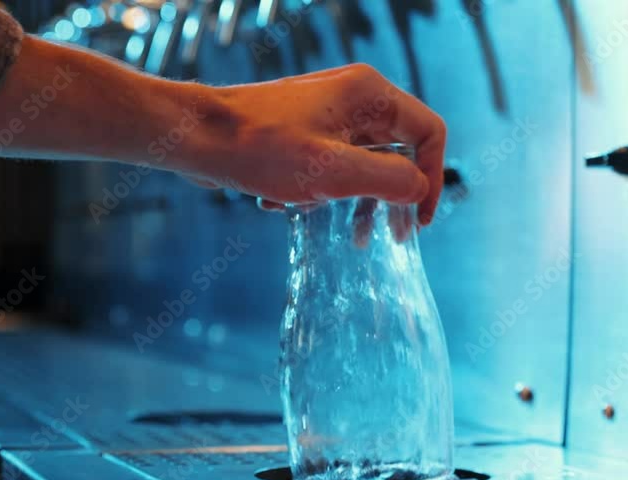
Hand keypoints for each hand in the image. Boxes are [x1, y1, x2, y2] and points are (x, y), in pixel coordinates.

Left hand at [180, 64, 446, 225]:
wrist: (195, 137)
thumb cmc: (259, 149)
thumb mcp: (333, 172)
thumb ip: (388, 181)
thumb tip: (419, 190)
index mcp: (369, 95)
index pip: (429, 132)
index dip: (432, 178)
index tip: (419, 220)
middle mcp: (355, 97)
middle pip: (401, 149)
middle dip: (394, 195)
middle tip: (393, 236)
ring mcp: (330, 112)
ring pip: (367, 160)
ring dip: (359, 199)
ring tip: (351, 237)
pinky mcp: (307, 129)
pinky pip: (335, 163)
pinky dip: (324, 190)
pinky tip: (292, 207)